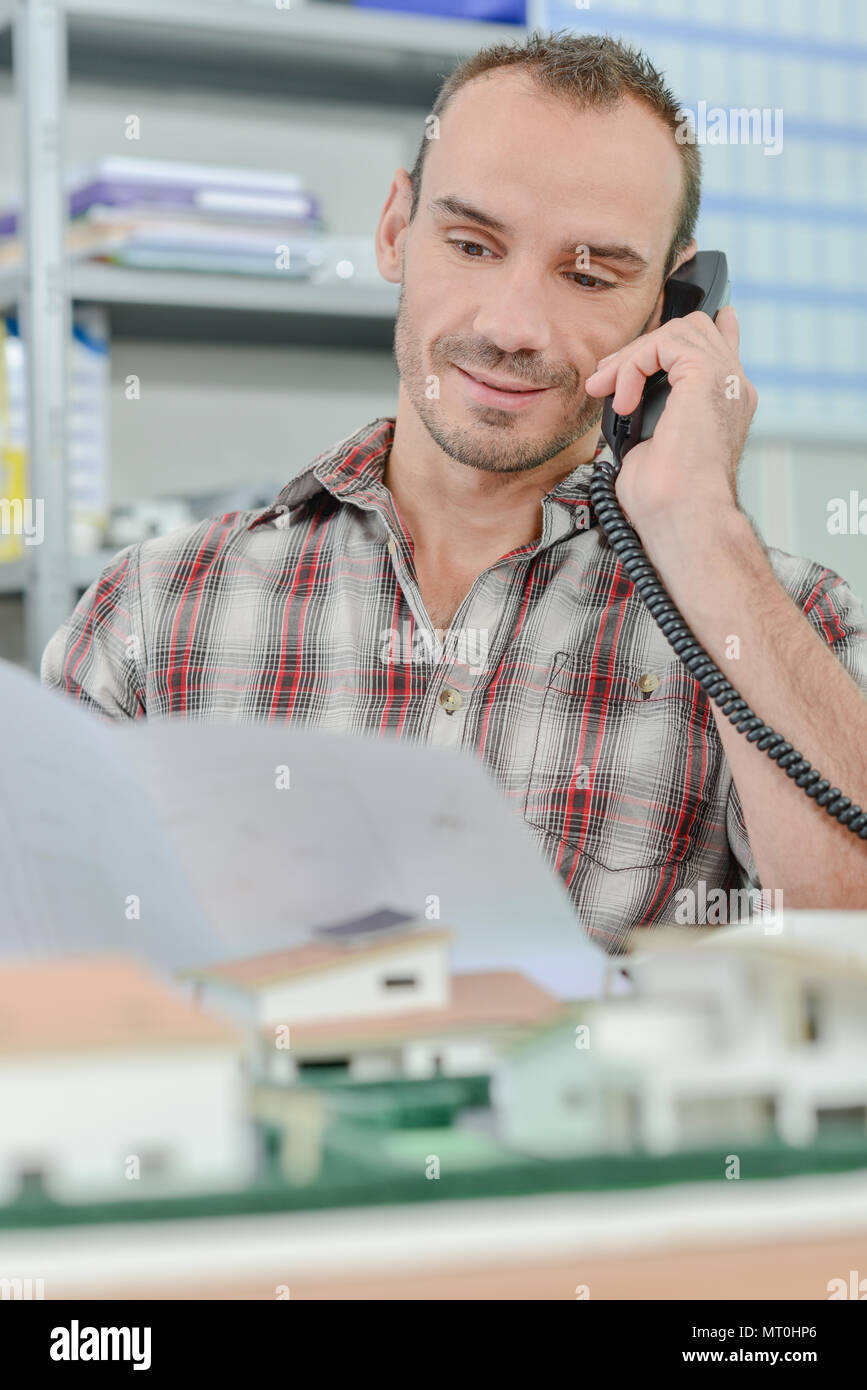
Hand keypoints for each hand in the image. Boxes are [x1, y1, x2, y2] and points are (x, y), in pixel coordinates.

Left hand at [584, 306, 757, 533]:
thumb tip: (625, 401)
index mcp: (727, 403)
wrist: (681, 518)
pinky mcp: (707, 376)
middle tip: (604, 381)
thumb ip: (648, 413)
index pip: (720, 342)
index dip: (681, 333)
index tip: (639, 349)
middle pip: (692, 330)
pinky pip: (664, 343)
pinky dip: (634, 365)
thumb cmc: (665, 502)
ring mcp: (726, 379)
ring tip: (608, 391)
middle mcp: (734, 387)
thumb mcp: (651, 446)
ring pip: (677, 331)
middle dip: (641, 348)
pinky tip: (624, 400)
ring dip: (632, 357)